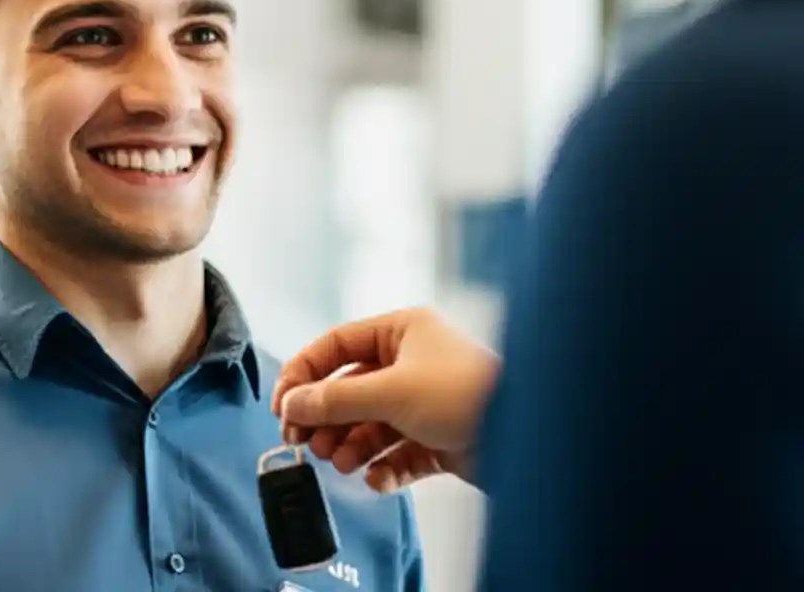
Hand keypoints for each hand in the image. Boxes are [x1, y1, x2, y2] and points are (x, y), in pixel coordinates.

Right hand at [271, 308, 499, 491]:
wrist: (528, 437)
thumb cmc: (466, 394)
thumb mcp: (390, 392)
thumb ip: (335, 399)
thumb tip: (291, 405)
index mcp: (401, 332)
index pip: (335, 345)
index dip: (304, 374)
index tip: (283, 408)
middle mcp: (412, 362)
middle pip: (349, 389)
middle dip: (326, 419)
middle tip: (304, 443)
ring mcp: (425, 402)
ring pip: (370, 424)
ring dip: (350, 445)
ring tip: (340, 462)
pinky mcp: (438, 438)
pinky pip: (397, 453)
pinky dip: (382, 467)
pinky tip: (375, 478)